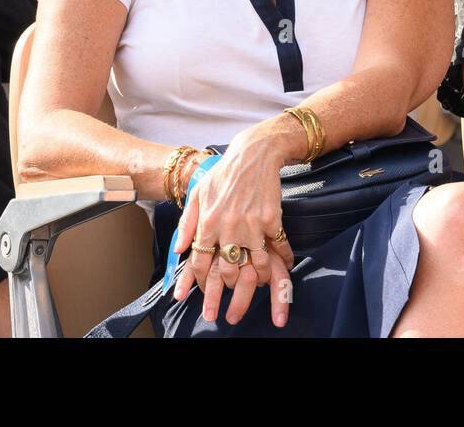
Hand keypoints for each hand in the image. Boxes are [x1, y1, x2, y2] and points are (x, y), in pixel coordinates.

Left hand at [171, 130, 296, 326]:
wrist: (254, 153)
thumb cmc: (224, 174)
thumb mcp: (198, 194)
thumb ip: (187, 224)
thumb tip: (178, 249)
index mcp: (208, 221)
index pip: (201, 261)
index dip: (201, 283)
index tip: (204, 296)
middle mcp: (228, 226)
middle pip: (226, 270)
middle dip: (225, 293)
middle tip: (227, 309)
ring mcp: (252, 224)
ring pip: (255, 263)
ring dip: (256, 281)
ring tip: (256, 291)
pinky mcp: (272, 219)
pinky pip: (278, 246)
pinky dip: (283, 260)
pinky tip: (285, 266)